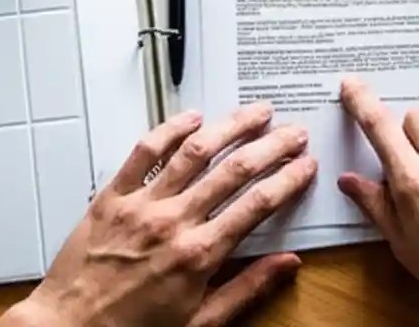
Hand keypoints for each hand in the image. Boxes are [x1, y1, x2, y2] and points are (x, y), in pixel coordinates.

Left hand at [0, 103, 316, 326]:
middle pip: (235, 170)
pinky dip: (170, 129)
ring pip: (195, 152)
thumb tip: (288, 264)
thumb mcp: (201, 323)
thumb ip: (248, 289)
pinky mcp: (112, 196)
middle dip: (272, 146)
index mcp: (200, 255)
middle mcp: (174, 222)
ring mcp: (142, 205)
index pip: (258, 204)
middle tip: (294, 132)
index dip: (288, 180)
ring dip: (231, 127)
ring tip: (256, 112)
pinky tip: (192, 117)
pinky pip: (144, 152)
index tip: (306, 165)